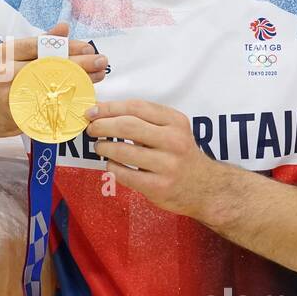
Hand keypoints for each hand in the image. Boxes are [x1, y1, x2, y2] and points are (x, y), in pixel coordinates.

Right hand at [0, 22, 107, 137]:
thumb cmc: (3, 79)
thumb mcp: (16, 56)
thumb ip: (41, 43)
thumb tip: (64, 27)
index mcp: (6, 54)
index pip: (41, 46)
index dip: (68, 46)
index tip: (89, 47)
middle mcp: (6, 73)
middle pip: (49, 66)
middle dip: (80, 63)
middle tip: (102, 61)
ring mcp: (11, 96)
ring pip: (52, 87)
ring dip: (80, 82)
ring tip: (98, 76)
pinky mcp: (19, 116)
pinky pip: (49, 108)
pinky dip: (69, 102)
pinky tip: (85, 97)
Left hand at [86, 99, 224, 218]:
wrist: (205, 187)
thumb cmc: (180, 154)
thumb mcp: (172, 130)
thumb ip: (144, 120)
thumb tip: (103, 111)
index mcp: (175, 121)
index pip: (136, 107)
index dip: (109, 107)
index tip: (92, 111)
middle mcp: (174, 141)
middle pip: (127, 127)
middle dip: (101, 126)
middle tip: (91, 129)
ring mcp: (167, 165)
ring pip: (122, 151)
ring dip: (103, 147)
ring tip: (99, 146)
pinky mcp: (158, 186)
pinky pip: (124, 174)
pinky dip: (111, 167)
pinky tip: (111, 164)